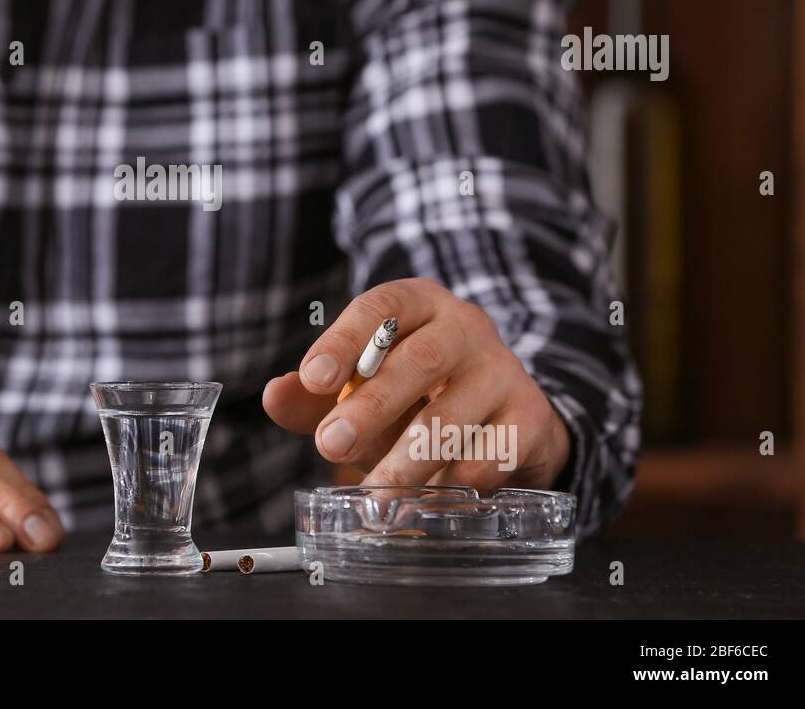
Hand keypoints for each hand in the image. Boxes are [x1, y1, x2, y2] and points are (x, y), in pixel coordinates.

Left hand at [263, 278, 571, 491]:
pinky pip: (488, 457)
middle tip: (330, 445)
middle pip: (420, 360)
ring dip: (407, 459)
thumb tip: (274, 396)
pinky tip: (427, 501)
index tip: (314, 378)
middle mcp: (466, 327)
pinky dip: (451, 484)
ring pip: (453, 415)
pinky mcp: (530, 419)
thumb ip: (315, 395)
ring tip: (374, 493)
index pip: (381, 307)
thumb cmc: (417, 396)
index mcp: (419, 304)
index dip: (345, 339)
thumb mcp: (362, 389)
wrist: (505, 415)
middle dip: (371, 406)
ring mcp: (504, 371)